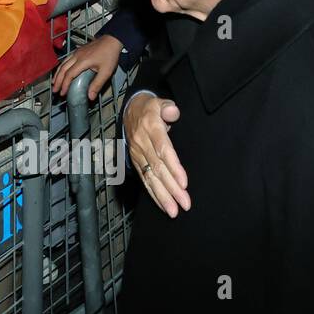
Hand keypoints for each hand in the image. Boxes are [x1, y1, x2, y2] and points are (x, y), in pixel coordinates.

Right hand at [52, 34, 121, 100]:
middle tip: (54, 90)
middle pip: (63, 69)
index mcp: (82, 61)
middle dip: (57, 80)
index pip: (69, 74)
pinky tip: (61, 70)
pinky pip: (65, 59)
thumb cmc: (110, 55)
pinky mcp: (78, 50)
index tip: (62, 93)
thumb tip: (90, 97)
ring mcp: (76, 52)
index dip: (65, 84)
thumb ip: (97, 84)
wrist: (112, 40)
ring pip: (62, 63)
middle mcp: (76, 56)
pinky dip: (61, 67)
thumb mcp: (106, 72)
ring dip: (57, 74)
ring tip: (54, 82)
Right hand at [124, 94, 189, 216]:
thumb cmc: (151, 108)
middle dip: (171, 188)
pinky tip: (164, 206)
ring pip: (150, 177)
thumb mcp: (159, 102)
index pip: (163, 150)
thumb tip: (173, 112)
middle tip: (184, 204)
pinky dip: (154, 194)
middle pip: (157, 168)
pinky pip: (144, 180)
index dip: (173, 167)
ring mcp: (137, 154)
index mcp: (150, 128)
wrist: (129, 110)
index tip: (184, 183)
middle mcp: (142, 144)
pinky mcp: (135, 162)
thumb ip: (167, 107)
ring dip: (162, 196)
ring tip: (174, 211)